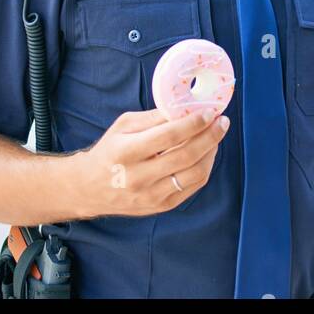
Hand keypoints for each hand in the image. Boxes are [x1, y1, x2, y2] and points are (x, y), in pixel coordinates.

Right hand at [75, 107, 229, 217]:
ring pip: (195, 174)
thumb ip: (155, 117)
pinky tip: (207, 153)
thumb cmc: (110, 151)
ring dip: (212, 152)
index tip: (210, 112)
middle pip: (186, 156)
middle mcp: (139, 177)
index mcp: (127, 152)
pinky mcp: (161, 206)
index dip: (194, 123)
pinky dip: (205, 167)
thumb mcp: (124, 126)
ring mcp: (152, 195)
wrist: (90, 188)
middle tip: (223, 121)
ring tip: (216, 136)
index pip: (169, 136)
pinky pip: (193, 186)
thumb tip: (187, 107)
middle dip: (210, 136)